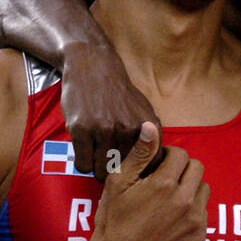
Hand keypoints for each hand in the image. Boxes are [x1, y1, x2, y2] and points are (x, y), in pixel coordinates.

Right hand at [61, 41, 163, 180]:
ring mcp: (104, 129)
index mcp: (148, 127)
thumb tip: (158, 169)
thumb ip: (152, 139)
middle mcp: (128, 129)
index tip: (131, 172)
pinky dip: (83, 162)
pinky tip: (85, 150)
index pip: (149, 168)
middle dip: (116, 174)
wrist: (92, 65)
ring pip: (101, 173)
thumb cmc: (118, 94)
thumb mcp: (144, 111)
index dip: (139, 174)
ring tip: (96, 157)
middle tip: (109, 165)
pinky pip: (83, 165)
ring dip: (97, 169)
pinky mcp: (81, 129)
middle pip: (124, 174)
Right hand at [82, 124, 208, 240]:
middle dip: (182, 169)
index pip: (181, 154)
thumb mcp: (119, 182)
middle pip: (197, 168)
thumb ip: (140, 154)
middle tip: (164, 180)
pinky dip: (192, 211)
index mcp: (164, 184)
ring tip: (169, 198)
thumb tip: (152, 126)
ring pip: (204, 189)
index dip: (167, 156)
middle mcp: (185, 201)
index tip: (157, 166)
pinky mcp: (199, 237)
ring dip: (190, 188)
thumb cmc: (114, 218)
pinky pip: (203, 213)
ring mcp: (194, 221)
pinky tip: (172, 218)